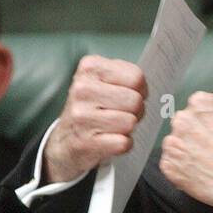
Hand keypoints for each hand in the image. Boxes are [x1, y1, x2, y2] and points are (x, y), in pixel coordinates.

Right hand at [43, 56, 147, 183]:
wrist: (64, 140)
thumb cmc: (91, 109)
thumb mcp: (101, 81)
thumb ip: (125, 76)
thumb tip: (147, 86)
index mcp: (90, 68)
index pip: (136, 77)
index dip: (140, 90)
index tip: (130, 95)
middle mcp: (82, 89)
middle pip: (135, 100)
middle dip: (136, 111)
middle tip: (123, 114)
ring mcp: (82, 116)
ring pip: (130, 122)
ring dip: (128, 128)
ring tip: (114, 127)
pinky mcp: (86, 142)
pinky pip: (124, 143)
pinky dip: (123, 144)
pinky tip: (110, 140)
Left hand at [160, 92, 212, 212]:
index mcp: (201, 102)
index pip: (201, 108)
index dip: (211, 121)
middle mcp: (182, 119)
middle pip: (185, 125)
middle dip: (196, 135)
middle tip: (212, 149)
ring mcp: (172, 144)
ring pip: (176, 145)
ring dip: (187, 152)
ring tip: (205, 164)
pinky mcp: (168, 167)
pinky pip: (171, 166)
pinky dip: (182, 171)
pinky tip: (198, 175)